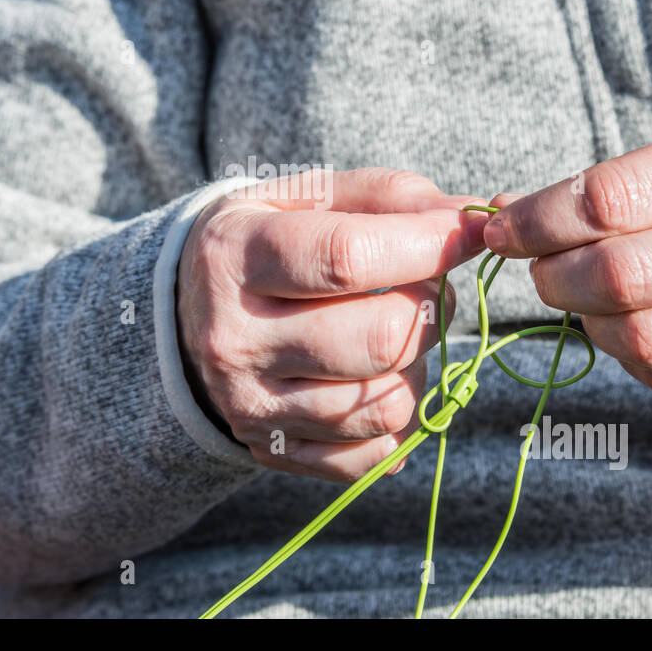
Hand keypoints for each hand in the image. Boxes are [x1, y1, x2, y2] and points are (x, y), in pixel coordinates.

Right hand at [176, 167, 487, 481]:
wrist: (180, 319)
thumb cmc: (262, 244)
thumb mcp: (303, 197)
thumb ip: (388, 198)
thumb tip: (471, 218)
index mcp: (234, 258)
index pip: (349, 258)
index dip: (428, 245)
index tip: (467, 233)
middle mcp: (235, 340)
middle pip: (382, 338)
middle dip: (429, 306)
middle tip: (420, 286)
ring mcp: (253, 407)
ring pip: (389, 402)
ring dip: (417, 363)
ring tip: (392, 332)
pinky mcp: (276, 452)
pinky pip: (378, 453)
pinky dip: (397, 417)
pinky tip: (374, 377)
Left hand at [481, 127, 651, 414]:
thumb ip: (615, 188)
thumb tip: (504, 214)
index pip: (615, 197)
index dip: (541, 218)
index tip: (503, 226)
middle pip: (625, 275)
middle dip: (555, 276)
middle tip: (538, 270)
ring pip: (646, 339)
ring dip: (589, 322)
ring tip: (582, 300)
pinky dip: (629, 359)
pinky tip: (629, 330)